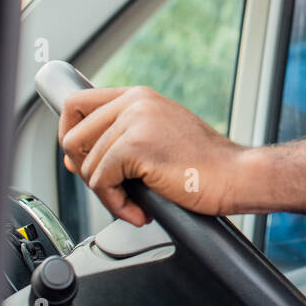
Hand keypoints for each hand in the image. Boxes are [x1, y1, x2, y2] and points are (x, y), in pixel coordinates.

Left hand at [58, 85, 250, 225]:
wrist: (236, 176)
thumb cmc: (204, 164)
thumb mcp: (158, 138)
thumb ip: (118, 139)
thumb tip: (71, 157)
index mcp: (139, 96)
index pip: (77, 103)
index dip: (70, 134)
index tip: (81, 159)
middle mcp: (135, 102)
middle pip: (72, 136)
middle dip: (85, 170)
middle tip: (114, 187)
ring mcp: (135, 121)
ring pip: (87, 166)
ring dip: (108, 194)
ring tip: (136, 202)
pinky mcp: (136, 146)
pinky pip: (101, 183)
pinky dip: (116, 205)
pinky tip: (140, 209)